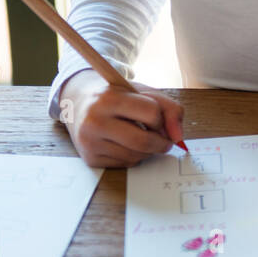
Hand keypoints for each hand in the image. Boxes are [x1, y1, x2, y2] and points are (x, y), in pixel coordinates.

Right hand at [58, 70, 184, 167]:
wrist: (79, 102)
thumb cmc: (116, 96)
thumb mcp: (142, 92)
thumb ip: (169, 108)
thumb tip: (178, 137)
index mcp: (109, 98)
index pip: (151, 113)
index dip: (160, 119)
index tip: (158, 120)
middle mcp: (95, 121)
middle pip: (143, 141)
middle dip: (161, 143)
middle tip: (165, 140)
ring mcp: (90, 142)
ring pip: (136, 156)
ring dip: (148, 151)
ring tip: (141, 137)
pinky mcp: (90, 158)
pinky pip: (125, 164)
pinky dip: (134, 157)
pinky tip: (126, 144)